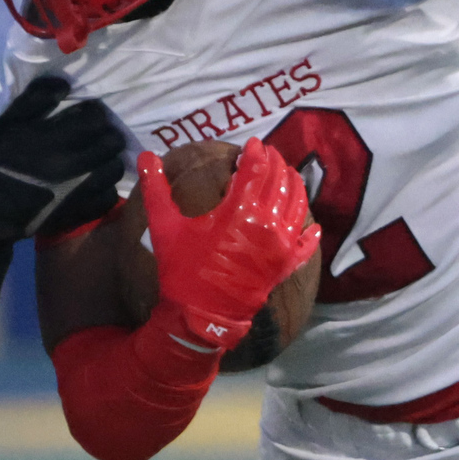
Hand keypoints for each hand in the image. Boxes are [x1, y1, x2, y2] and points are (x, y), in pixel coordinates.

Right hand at [0, 75, 126, 251]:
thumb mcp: (5, 123)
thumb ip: (35, 101)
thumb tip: (64, 86)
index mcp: (54, 141)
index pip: (96, 119)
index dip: (94, 112)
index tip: (86, 113)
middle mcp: (72, 167)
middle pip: (112, 143)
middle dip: (107, 134)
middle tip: (96, 134)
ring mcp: (77, 193)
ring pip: (114, 170)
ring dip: (109, 159)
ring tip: (98, 158)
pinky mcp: (75, 213)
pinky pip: (107, 198)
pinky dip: (105, 188)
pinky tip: (94, 183)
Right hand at [140, 140, 320, 351]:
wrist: (202, 315)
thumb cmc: (182, 270)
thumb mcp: (164, 228)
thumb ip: (156, 189)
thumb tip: (144, 157)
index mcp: (238, 210)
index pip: (255, 169)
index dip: (256, 153)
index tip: (253, 144)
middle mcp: (266, 223)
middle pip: (280, 182)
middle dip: (277, 164)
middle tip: (271, 155)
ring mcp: (280, 245)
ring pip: (298, 206)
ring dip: (295, 186)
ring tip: (290, 176)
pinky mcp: (285, 266)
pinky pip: (306, 246)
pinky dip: (311, 234)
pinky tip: (314, 226)